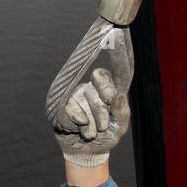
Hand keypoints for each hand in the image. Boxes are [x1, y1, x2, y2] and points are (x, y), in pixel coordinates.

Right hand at [54, 30, 131, 167]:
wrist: (87, 153)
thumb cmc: (108, 135)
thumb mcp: (120, 124)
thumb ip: (121, 109)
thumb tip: (117, 93)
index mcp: (112, 89)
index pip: (117, 69)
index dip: (117, 52)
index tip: (117, 34)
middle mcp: (95, 87)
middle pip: (100, 80)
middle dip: (104, 106)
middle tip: (104, 124)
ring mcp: (79, 93)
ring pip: (87, 99)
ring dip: (93, 122)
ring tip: (93, 132)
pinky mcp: (65, 104)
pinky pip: (73, 108)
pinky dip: (81, 124)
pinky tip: (81, 130)